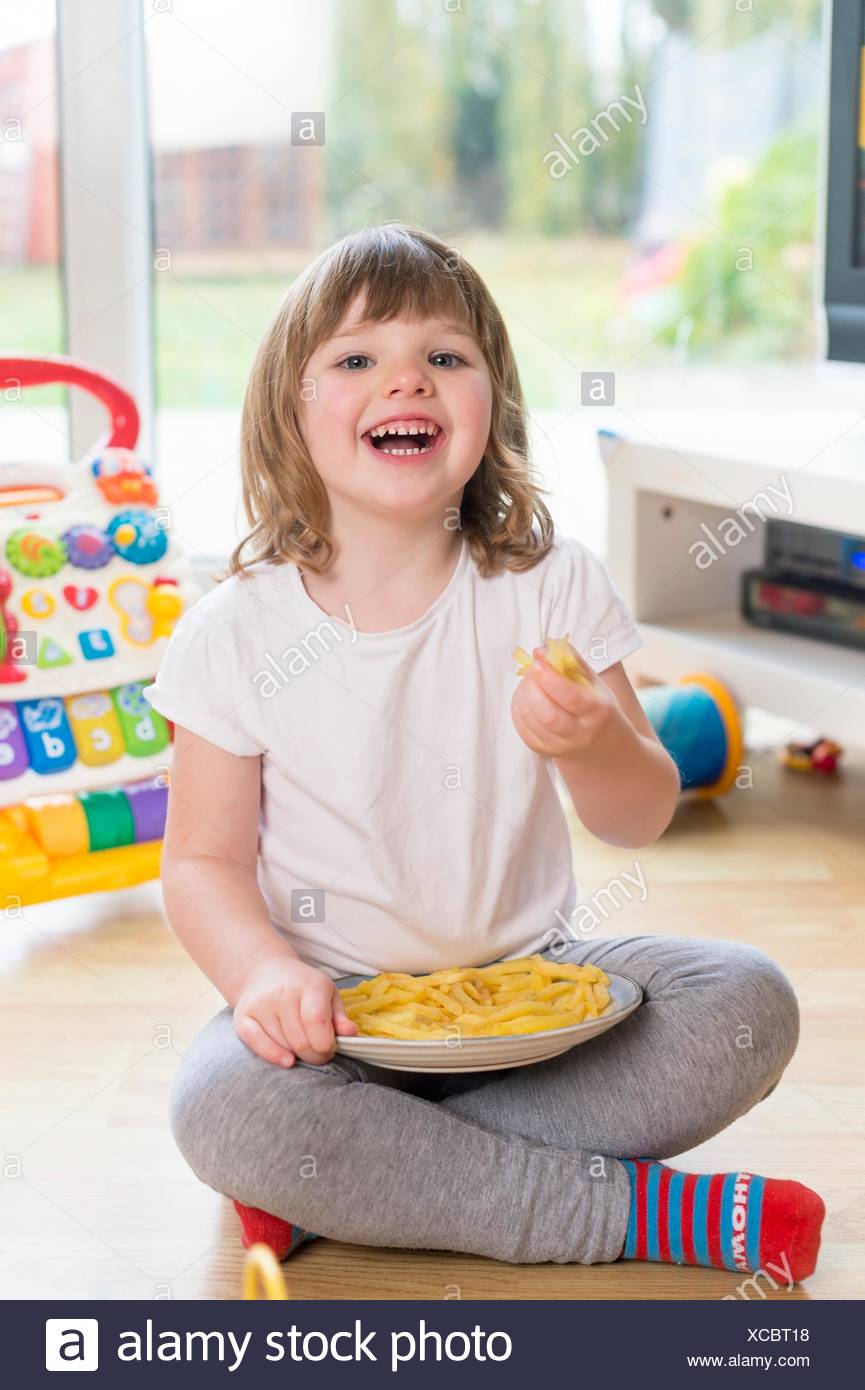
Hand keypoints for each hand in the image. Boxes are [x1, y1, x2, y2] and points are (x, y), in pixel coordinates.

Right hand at [233, 956, 357, 1067]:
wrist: (265, 972)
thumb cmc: (303, 987)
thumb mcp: (328, 994)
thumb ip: (340, 1017)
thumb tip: (350, 1035)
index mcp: (309, 985)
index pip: (317, 1023)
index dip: (327, 1044)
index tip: (330, 1049)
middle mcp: (283, 993)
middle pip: (301, 1041)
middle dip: (314, 1056)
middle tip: (318, 1053)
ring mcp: (261, 1005)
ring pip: (284, 1046)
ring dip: (297, 1055)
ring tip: (302, 1046)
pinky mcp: (243, 1017)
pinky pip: (258, 1044)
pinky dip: (274, 1057)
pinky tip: (287, 1061)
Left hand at [511, 644, 620, 760]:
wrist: (599, 743)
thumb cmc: (595, 704)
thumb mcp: (593, 681)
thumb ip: (570, 661)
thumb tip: (541, 650)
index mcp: (598, 713)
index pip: (570, 698)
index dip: (550, 678)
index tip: (538, 661)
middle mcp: (580, 734)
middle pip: (548, 715)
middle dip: (532, 687)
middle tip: (532, 669)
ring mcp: (560, 746)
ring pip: (531, 721)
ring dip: (523, 694)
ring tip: (529, 680)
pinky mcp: (542, 750)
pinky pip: (522, 727)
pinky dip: (518, 706)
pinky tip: (525, 695)